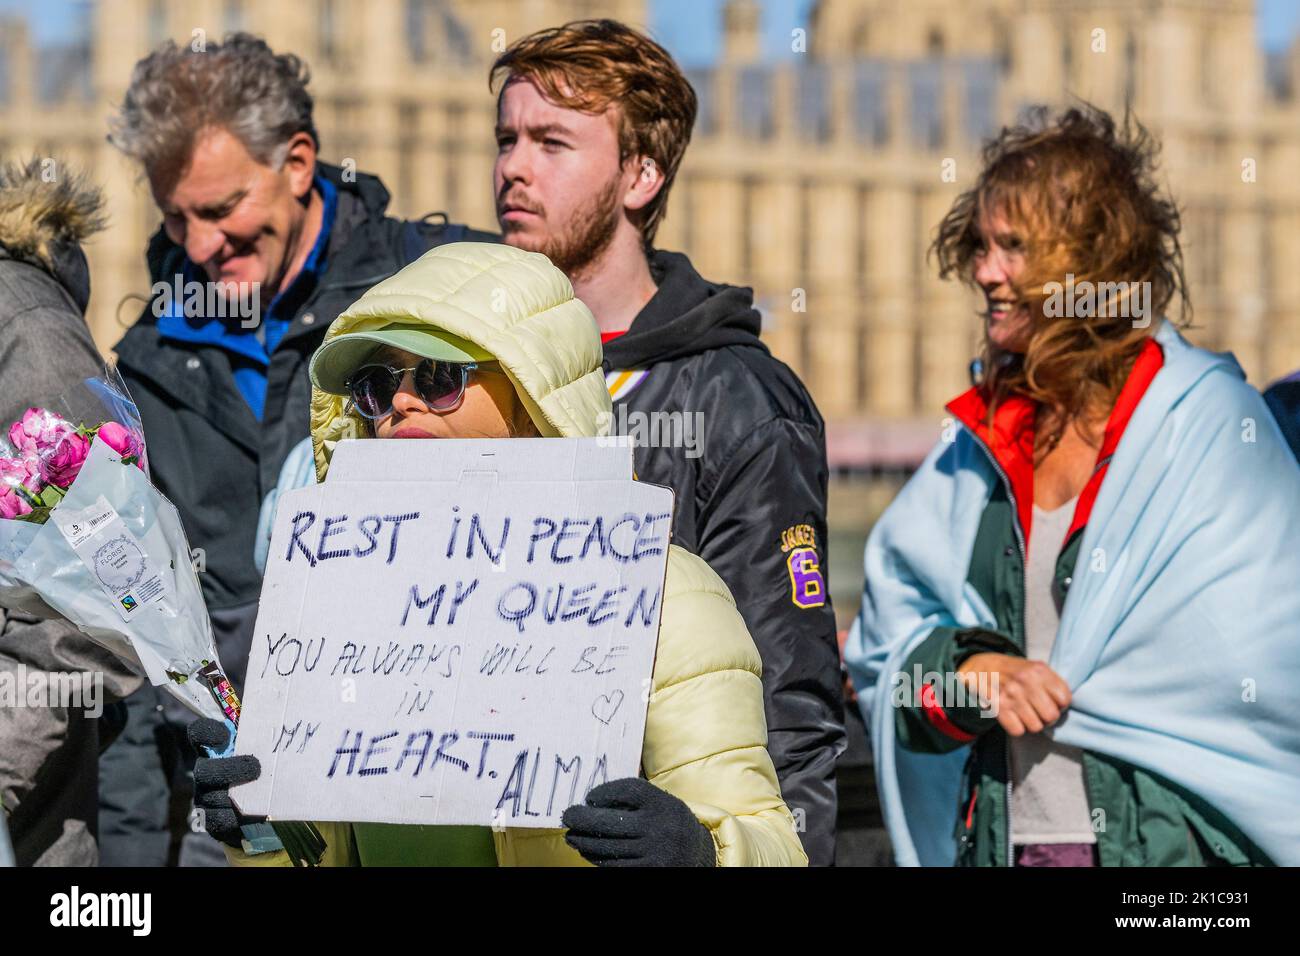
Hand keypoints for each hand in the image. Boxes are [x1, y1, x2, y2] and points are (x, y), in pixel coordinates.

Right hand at [188, 717, 262, 848]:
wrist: (264, 807)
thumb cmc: (265, 770)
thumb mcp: (267, 751)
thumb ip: (269, 737)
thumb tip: (295, 715)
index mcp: (215, 750)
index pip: (201, 734)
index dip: (207, 732)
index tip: (224, 734)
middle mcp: (205, 773)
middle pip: (205, 771)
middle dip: (229, 769)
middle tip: (256, 768)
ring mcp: (206, 799)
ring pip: (213, 798)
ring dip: (237, 795)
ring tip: (261, 793)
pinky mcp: (213, 822)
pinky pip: (220, 821)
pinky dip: (238, 819)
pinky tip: (257, 814)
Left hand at [561, 778, 716, 866]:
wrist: (696, 852)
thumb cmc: (668, 820)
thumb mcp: (661, 800)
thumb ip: (635, 794)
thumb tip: (595, 794)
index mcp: (662, 803)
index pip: (628, 790)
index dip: (605, 792)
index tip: (589, 796)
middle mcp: (660, 827)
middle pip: (612, 821)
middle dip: (583, 819)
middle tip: (567, 816)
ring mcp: (654, 851)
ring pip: (609, 847)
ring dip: (584, 842)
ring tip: (571, 835)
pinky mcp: (649, 870)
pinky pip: (615, 865)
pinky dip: (596, 858)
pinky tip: (586, 851)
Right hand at [957, 653, 1070, 736]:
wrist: (980, 667)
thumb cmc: (1013, 671)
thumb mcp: (1034, 667)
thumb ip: (1052, 682)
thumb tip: (1064, 703)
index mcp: (1038, 670)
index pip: (1065, 699)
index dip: (1059, 704)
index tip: (1050, 701)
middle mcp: (1025, 681)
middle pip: (1051, 716)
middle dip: (1046, 717)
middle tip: (1038, 710)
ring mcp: (1010, 695)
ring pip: (1035, 726)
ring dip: (1031, 723)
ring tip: (1024, 713)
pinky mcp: (997, 707)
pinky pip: (1018, 731)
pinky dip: (1016, 727)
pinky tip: (1013, 717)